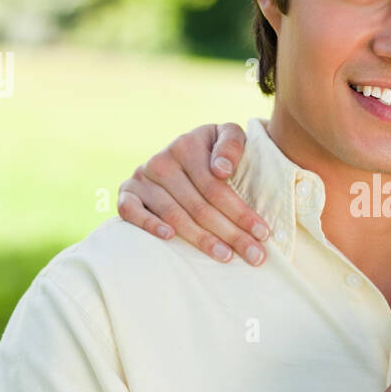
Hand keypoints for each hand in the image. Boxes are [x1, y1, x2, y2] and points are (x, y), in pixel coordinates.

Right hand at [116, 122, 270, 264]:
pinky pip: (131, 211)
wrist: (179, 152)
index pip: (216, 187)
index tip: (263, 234)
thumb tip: (221, 170)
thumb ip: (231, 144)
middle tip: (254, 256)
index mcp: (187, 145)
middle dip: (230, 234)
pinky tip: (169, 238)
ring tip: (226, 257)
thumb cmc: (212, 150)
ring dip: (200, 238)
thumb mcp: (227, 135)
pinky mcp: (127, 193)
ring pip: (173, 214)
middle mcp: (162, 161)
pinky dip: (149, 224)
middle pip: (199, 206)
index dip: (241, 212)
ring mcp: (142, 177)